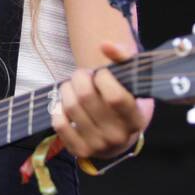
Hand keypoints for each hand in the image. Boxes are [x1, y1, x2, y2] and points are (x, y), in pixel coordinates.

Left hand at [51, 39, 149, 160]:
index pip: (115, 96)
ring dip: (67, 89)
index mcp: (136, 119)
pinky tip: (66, 103)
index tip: (102, 73)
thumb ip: (123, 58)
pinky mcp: (79, 150)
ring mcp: (98, 146)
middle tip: (83, 75)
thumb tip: (105, 44)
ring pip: (71, 107)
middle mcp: (118, 136)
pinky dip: (58, 108)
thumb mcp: (132, 81)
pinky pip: (59, 123)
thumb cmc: (125, 101)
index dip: (103, 77)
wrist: (118, 135)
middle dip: (80, 77)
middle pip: (86, 97)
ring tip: (73, 86)